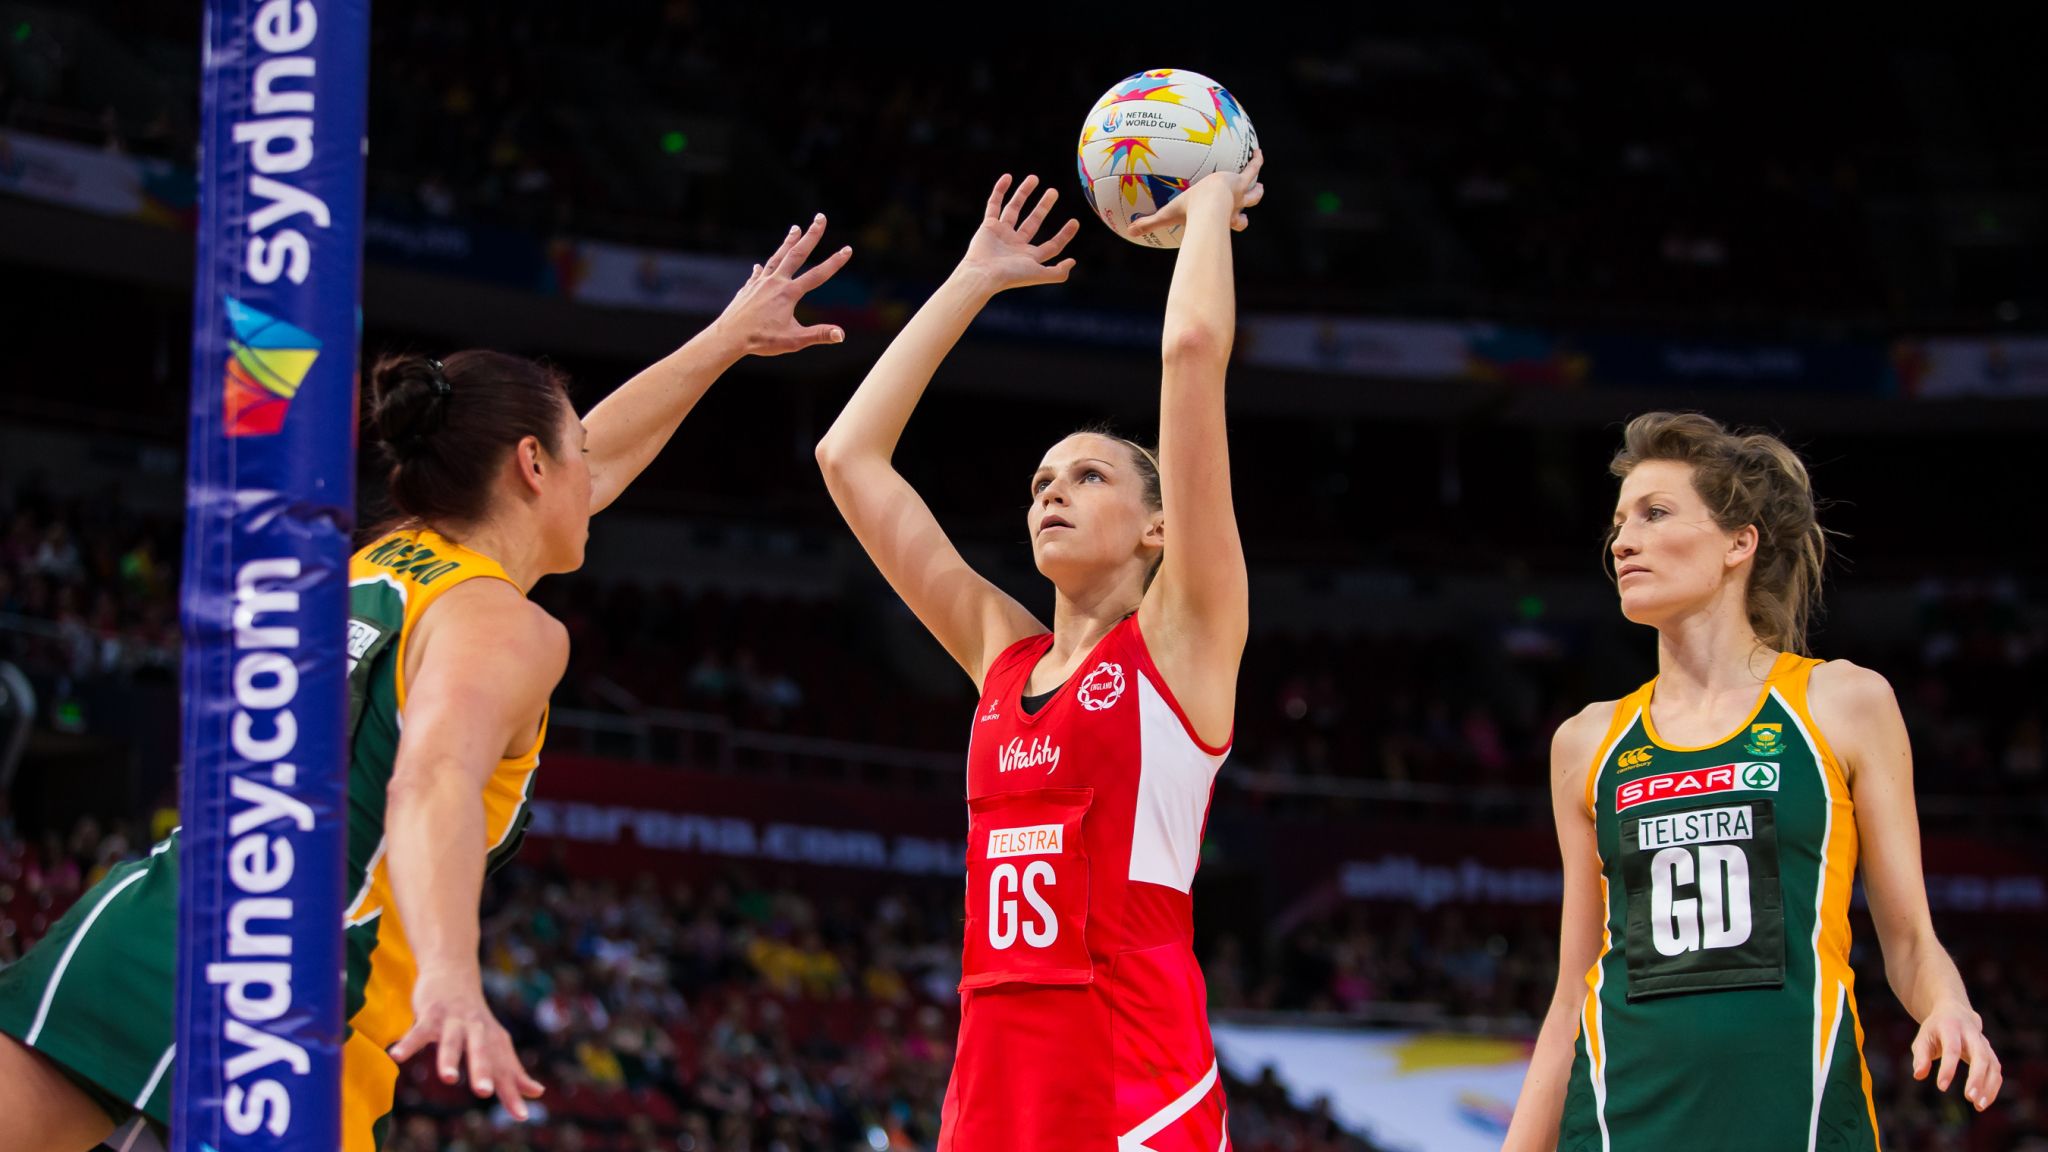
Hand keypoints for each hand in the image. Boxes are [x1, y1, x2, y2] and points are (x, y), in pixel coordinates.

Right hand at [390, 970, 544, 1121]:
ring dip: (448, 1058)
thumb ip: (511, 1069)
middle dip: (483, 1072)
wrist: (453, 971)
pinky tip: (397, 1057)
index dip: (512, 1093)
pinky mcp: (430, 1014)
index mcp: (493, 1040)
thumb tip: (537, 1092)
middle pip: (482, 1052)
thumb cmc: (474, 1016)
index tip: (522, 1116)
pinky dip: (408, 1044)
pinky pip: (418, 1031)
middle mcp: (476, 1030)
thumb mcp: (495, 1041)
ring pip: (451, 1041)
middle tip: (484, 1092)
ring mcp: (453, 1021)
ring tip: (448, 1078)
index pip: (504, 1070)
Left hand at [714, 214, 852, 355]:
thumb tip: (841, 334)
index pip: (817, 275)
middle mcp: (774, 282)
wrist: (728, 337)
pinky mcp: (748, 289)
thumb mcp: (793, 341)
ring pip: (777, 258)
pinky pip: (757, 275)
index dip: (834, 262)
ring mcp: (759, 283)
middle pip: (796, 254)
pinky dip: (762, 269)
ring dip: (788, 242)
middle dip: (811, 235)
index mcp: (788, 293)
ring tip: (795, 228)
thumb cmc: (760, 340)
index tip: (847, 249)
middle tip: (820, 218)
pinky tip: (760, 266)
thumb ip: (818, 335)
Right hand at [956, 174, 1079, 293]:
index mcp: (1030, 257)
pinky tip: (1007, 177)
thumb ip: (1058, 272)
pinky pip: (994, 205)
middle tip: (1053, 192)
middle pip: (1034, 221)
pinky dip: (999, 191)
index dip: (1064, 235)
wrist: (983, 274)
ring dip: (1023, 193)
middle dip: (1044, 207)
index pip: (1052, 245)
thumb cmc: (1011, 276)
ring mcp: (1002, 234)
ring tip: (1034, 178)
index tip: (1075, 222)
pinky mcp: (988, 226)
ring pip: (1014, 209)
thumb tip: (1073, 261)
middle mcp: (1016, 245)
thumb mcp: (1039, 275)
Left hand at [1128, 147, 1264, 239]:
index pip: (1232, 222)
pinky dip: (1256, 160)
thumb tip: (1129, 232)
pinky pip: (1253, 168)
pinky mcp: (1242, 179)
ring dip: (1256, 188)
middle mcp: (1234, 208)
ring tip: (1257, 179)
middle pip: (1247, 207)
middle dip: (1249, 203)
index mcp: (1223, 218)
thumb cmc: (1191, 212)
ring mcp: (1240, 193)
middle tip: (1252, 197)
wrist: (1210, 204)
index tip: (1237, 220)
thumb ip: (1150, 222)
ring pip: (1254, 193)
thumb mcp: (1168, 216)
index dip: (1236, 222)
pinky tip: (1257, 150)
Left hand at [1910, 1000, 2001, 1110]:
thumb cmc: (1935, 1030)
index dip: (1948, 1069)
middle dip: (1977, 1078)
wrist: (1955, 1012)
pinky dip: (1993, 1088)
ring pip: (1992, 1065)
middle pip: (1980, 1056)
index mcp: (1951, 1027)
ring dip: (1988, 1086)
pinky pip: (1996, 1071)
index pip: (1952, 1049)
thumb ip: (1920, 1056)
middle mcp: (1972, 1034)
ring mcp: (1984, 1044)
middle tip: (1969, 1097)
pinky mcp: (1991, 1053)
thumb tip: (1919, 1075)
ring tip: (1978, 1106)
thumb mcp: (1923, 1038)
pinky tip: (1983, 1102)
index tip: (1941, 1087)